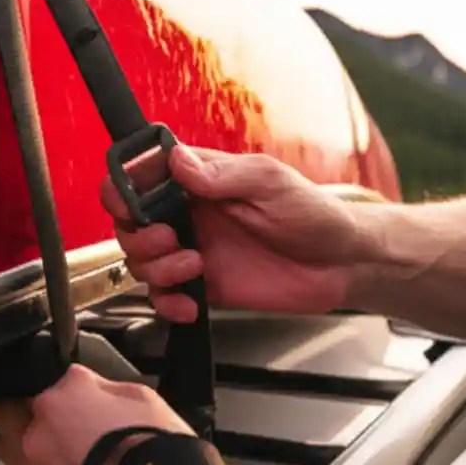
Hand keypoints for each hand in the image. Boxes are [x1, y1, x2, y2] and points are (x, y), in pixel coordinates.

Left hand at [0, 365, 192, 464]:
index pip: (43, 379)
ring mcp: (33, 463)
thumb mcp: (135, 395)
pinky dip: (17, 462)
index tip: (48, 386)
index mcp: (60, 395)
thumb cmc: (153, 447)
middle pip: (2, 410)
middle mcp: (36, 427)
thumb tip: (84, 388)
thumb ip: (99, 388)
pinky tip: (19, 460)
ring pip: (2, 443)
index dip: (48, 383)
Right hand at [100, 146, 375, 321]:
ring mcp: (194, 250)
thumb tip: (178, 161)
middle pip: (128, 222)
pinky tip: (189, 302)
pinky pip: (164, 297)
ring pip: (141, 261)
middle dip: (137, 235)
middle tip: (169, 239)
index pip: (141, 175)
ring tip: (194, 265)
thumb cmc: (314, 215)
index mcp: (201, 180)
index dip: (123, 187)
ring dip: (156, 268)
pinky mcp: (203, 286)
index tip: (131, 203)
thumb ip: (222, 174)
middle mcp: (190, 214)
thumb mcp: (271, 183)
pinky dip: (168, 303)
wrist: (342, 265)